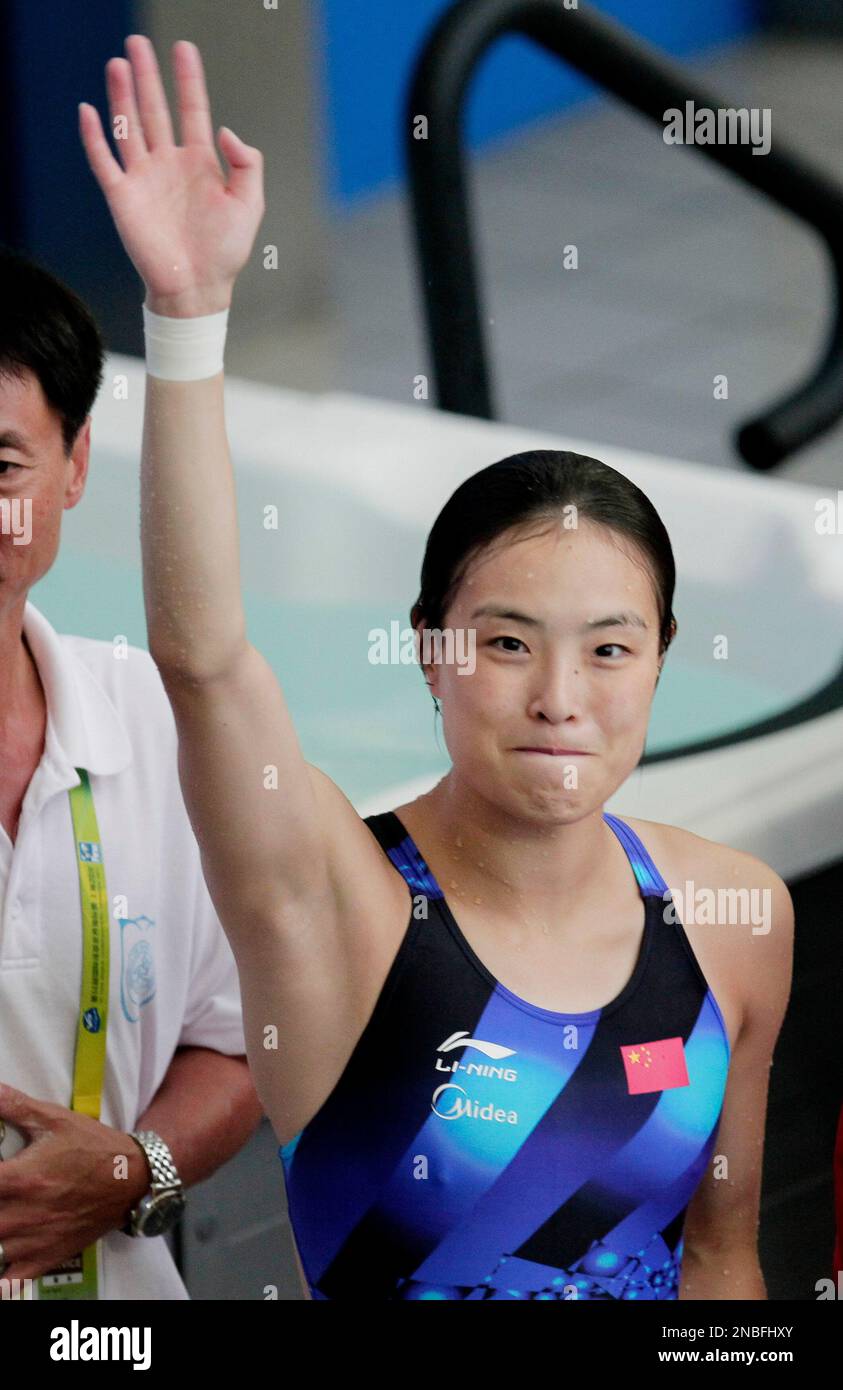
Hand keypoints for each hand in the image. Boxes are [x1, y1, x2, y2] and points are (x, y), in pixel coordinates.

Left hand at [0, 1082, 149, 1281]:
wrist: (134, 1178)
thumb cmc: (94, 1147)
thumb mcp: (55, 1119)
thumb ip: (15, 1105)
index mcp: (22, 1178)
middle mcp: (24, 1214)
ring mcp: (34, 1240)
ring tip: (2, 1213)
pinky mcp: (46, 1257)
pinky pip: (10, 1278)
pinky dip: (1, 1272)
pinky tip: (3, 1251)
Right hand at [78, 33, 264, 315]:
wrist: (198, 289)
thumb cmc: (226, 252)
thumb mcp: (250, 204)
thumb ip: (248, 163)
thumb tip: (226, 130)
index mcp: (200, 163)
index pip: (192, 110)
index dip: (188, 80)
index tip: (183, 50)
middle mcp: (169, 164)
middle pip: (155, 110)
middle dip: (147, 76)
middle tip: (137, 44)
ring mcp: (145, 179)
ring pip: (130, 127)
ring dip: (122, 96)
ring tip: (118, 65)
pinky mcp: (123, 197)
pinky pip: (105, 161)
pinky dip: (95, 137)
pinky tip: (89, 112)